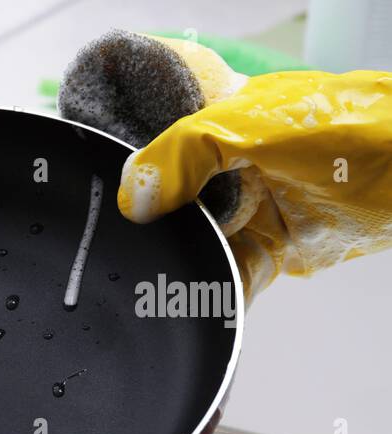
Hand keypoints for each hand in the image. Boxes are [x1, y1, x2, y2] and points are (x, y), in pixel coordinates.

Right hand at [59, 31, 391, 301]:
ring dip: (172, 264)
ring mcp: (251, 209)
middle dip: (139, 223)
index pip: (153, 133)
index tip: (84, 181)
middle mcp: (230, 165)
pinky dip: (209, 295)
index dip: (121, 157)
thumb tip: (132, 196)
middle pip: (166, 199)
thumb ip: (186, 152)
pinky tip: (182, 304)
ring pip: (192, 243)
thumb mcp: (256, 126)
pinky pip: (228, 279)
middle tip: (104, 244)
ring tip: (137, 281)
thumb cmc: (358, 132)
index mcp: (220, 119)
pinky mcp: (273, 252)